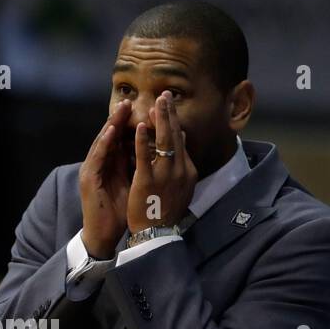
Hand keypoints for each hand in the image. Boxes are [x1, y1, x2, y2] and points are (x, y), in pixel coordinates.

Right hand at [78, 100, 133, 258]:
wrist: (105, 233)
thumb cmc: (121, 211)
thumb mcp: (134, 183)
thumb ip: (141, 165)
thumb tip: (158, 150)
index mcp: (112, 163)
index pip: (123, 138)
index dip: (132, 122)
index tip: (143, 109)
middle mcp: (100, 163)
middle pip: (111, 135)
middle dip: (119, 117)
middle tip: (129, 100)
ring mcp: (92, 169)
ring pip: (102, 142)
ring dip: (110, 125)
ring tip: (120, 109)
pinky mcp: (88, 179)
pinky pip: (96, 158)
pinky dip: (103, 144)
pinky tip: (110, 132)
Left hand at [127, 92, 197, 232]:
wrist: (157, 234)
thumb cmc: (166, 210)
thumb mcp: (181, 186)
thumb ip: (182, 163)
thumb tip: (182, 139)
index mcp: (188, 171)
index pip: (182, 141)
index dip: (175, 122)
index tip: (170, 106)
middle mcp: (180, 171)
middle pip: (176, 136)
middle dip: (170, 113)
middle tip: (166, 94)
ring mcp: (165, 175)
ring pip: (164, 141)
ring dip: (160, 119)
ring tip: (157, 101)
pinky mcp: (147, 181)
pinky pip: (145, 156)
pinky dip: (143, 139)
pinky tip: (140, 125)